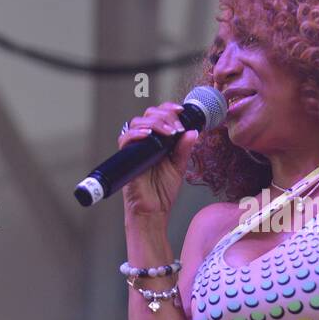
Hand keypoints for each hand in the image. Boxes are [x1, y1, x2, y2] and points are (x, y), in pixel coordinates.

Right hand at [118, 101, 200, 217]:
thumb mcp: (179, 166)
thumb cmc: (162, 192)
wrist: (154, 210)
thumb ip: (184, 149)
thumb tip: (193, 131)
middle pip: (148, 115)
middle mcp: (145, 141)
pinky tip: (150, 136)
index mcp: (157, 141)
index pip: (158, 115)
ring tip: (169, 132)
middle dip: (164, 116)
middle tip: (177, 127)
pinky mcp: (126, 157)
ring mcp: (135, 148)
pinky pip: (125, 139)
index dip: (168, 109)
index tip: (181, 110)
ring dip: (155, 123)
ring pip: (137, 122)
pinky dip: (137, 134)